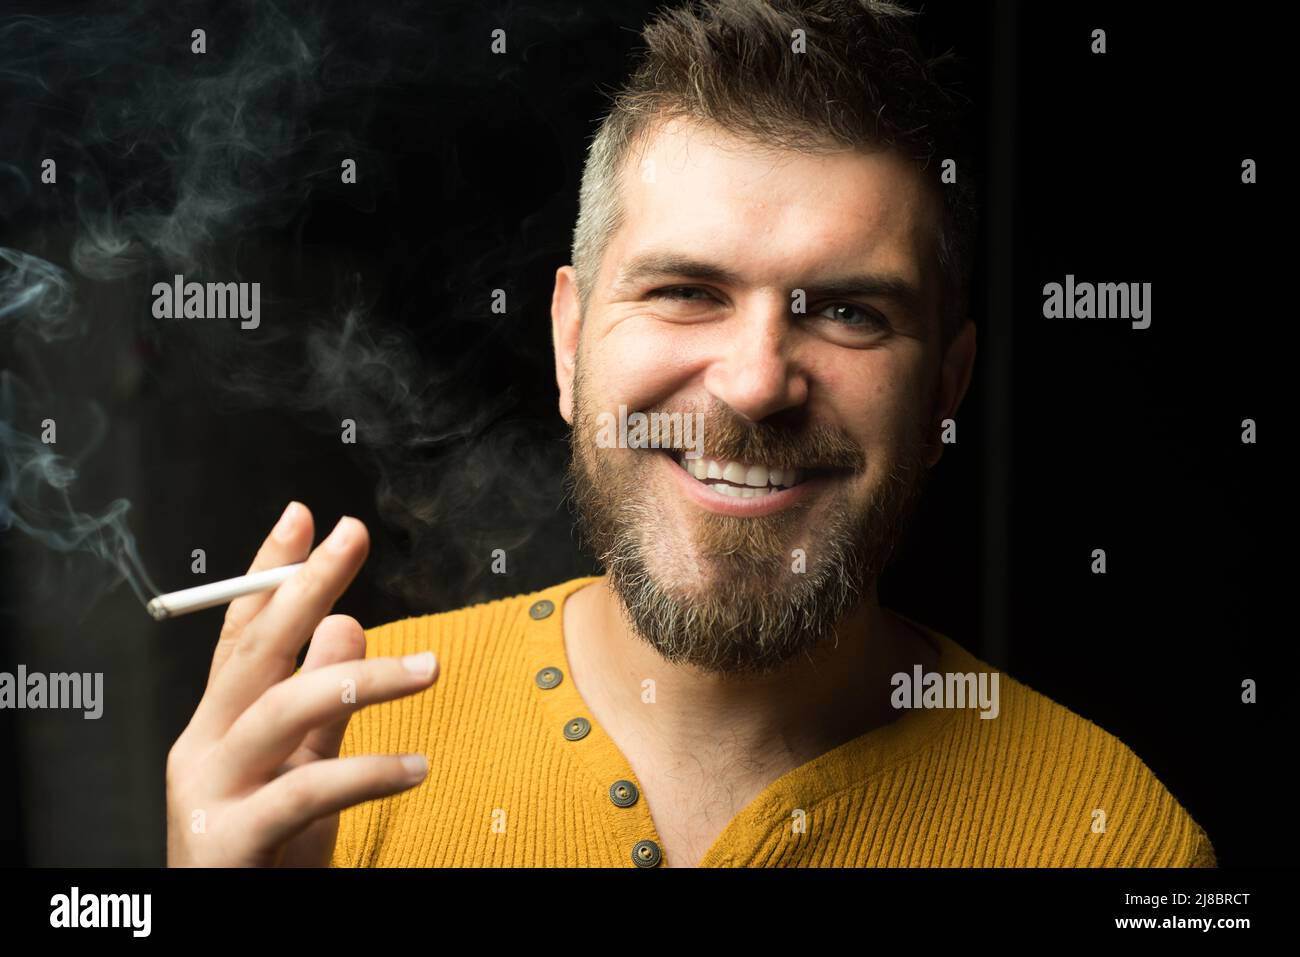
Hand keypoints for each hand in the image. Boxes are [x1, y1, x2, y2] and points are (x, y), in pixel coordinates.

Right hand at [165, 502, 438, 865]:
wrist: (227, 931)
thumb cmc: (269, 854)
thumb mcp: (303, 770)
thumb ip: (325, 708)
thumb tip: (348, 624)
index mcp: (219, 725)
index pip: (242, 633)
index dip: (269, 572)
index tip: (303, 515)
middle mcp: (204, 748)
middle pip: (255, 651)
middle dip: (304, 586)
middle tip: (352, 534)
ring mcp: (211, 792)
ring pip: (285, 710)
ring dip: (363, 679)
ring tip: (431, 667)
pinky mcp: (230, 842)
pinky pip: (306, 791)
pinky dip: (367, 773)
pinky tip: (416, 768)